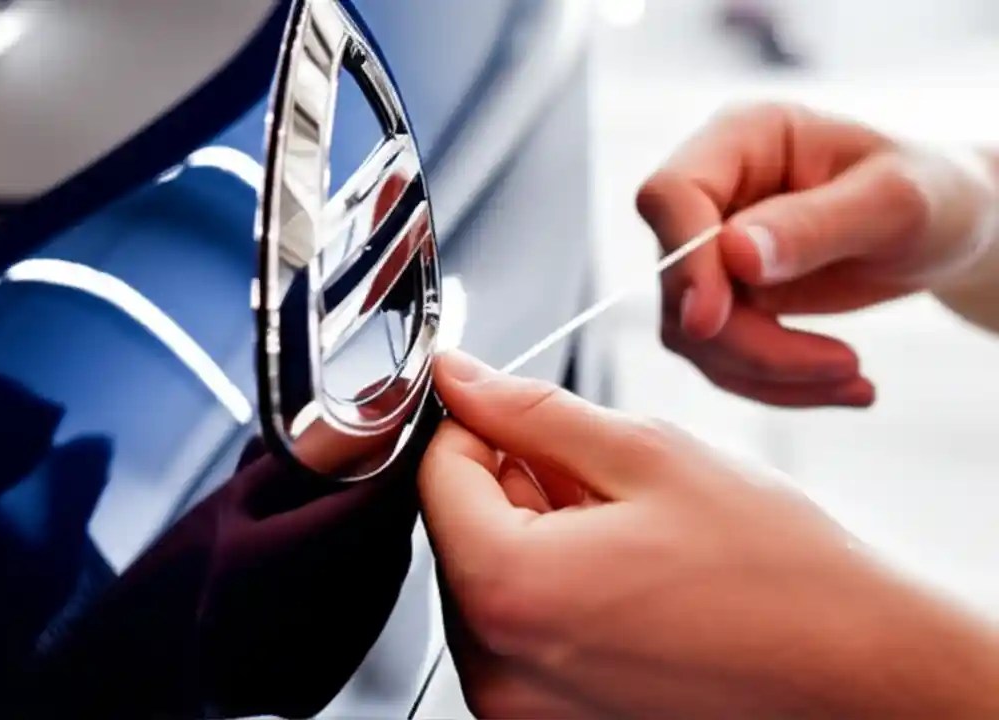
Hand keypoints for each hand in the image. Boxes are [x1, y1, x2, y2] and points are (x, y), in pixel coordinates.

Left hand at [420, 351, 998, 718]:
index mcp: (509, 590)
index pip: (435, 475)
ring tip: (627, 534)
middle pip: (458, 532)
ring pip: (488, 581)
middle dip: (513, 487)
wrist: (860, 674)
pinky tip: (625, 579)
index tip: (526, 418)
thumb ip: (531, 412)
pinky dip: (555, 592)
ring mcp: (521, 709)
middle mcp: (498, 667)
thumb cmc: (777, 575)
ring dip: (536, 539)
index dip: (479, 429)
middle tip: (599, 479)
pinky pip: (519, 636)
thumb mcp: (647, 455)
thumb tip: (459, 378)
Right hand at [637, 103, 998, 406]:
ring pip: (693, 332)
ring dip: (766, 371)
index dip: (682, 261)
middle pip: (679, 280)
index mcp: (743, 137)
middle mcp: (714, 190)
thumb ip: (816, 224)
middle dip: (747, 339)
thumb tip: (734, 255)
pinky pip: (720, 358)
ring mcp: (712, 248)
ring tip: (854, 378)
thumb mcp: (897, 202)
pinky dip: (776, 383)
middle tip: (841, 364)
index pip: (671, 195)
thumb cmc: (935, 193)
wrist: (949, 229)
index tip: (711, 321)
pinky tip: (841, 385)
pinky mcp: (724, 298)